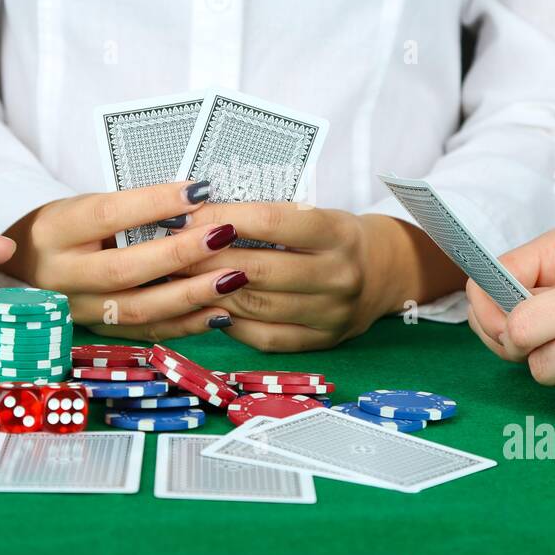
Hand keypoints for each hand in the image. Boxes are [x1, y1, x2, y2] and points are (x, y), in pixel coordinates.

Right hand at [1, 180, 249, 340]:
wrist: (26, 267)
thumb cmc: (68, 228)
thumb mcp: (84, 207)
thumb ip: (130, 210)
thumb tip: (195, 202)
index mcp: (55, 231)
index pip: (108, 216)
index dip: (154, 204)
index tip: (199, 192)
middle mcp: (61, 276)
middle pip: (123, 270)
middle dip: (179, 254)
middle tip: (223, 236)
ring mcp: (77, 310)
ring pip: (136, 309)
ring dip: (190, 295)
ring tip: (232, 277)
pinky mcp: (96, 332)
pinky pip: (145, 333)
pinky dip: (185, 325)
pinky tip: (220, 312)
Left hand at [172, 204, 464, 350]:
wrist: (386, 271)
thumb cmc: (336, 236)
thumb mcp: (315, 214)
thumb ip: (268, 217)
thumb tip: (200, 215)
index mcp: (337, 233)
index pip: (270, 223)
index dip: (223, 219)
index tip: (186, 214)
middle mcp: (338, 275)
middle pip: (258, 270)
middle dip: (205, 260)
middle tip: (168, 251)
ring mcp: (331, 313)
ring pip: (257, 306)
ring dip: (210, 292)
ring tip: (177, 280)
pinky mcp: (322, 341)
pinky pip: (265, 338)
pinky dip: (232, 324)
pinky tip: (208, 308)